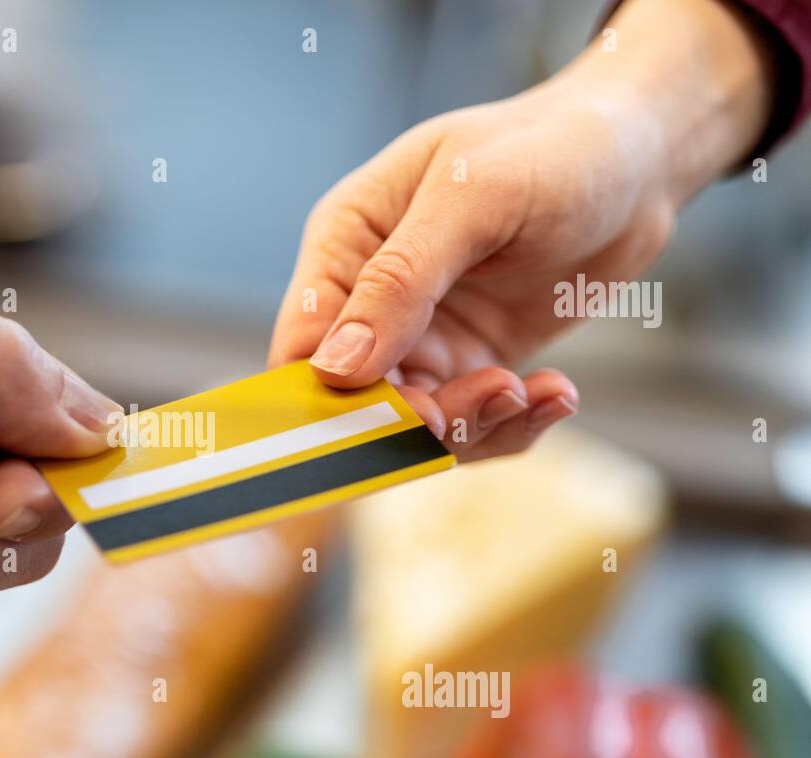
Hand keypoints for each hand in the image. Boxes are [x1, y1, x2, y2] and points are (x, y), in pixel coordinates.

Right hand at [270, 0, 773, 461]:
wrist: (642, 157)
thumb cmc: (554, 147)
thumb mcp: (473, 198)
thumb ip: (399, 281)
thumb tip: (336, 367)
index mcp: (346, 243)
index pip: (302, 345)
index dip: (329, 397)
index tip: (394, 415)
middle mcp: (371, 298)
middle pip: (357, 399)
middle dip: (418, 418)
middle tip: (491, 395)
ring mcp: (423, 335)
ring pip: (415, 425)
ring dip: (475, 425)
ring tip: (533, 392)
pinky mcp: (474, 361)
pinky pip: (474, 423)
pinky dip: (513, 425)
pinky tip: (556, 393)